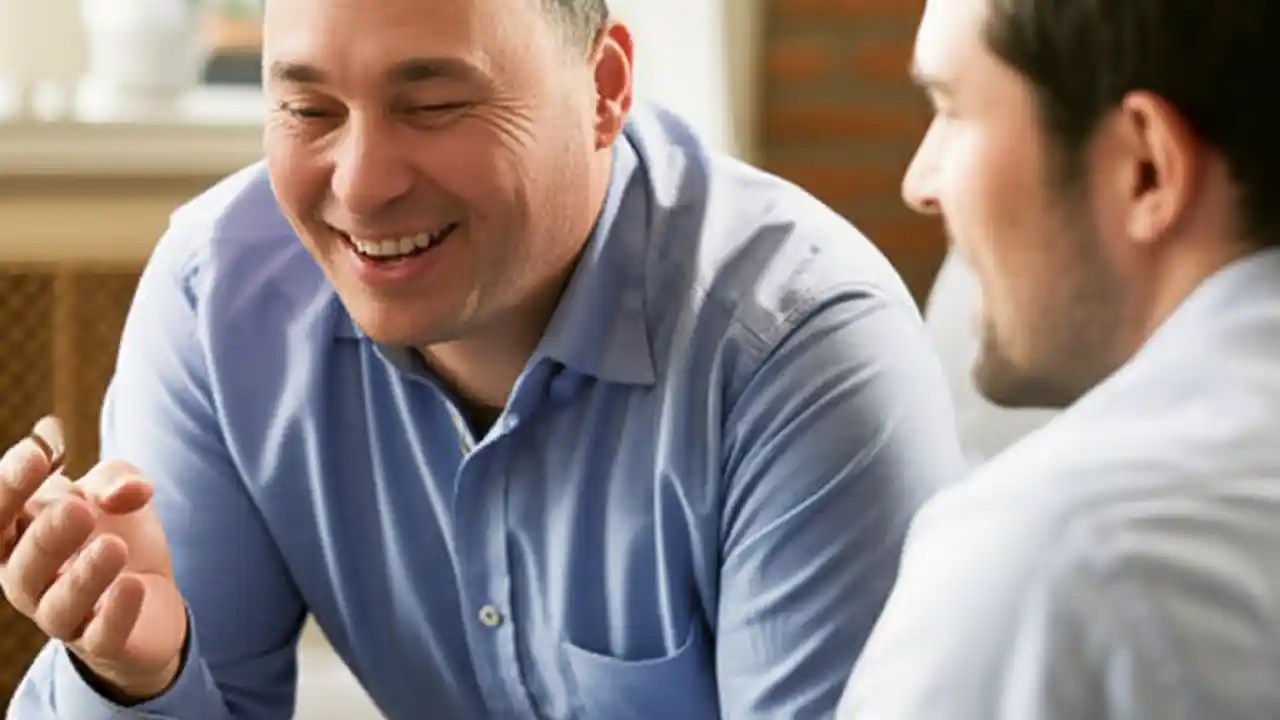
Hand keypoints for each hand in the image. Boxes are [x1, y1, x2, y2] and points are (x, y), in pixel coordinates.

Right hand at [0, 417, 188, 702]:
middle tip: (77, 509)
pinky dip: (115, 614)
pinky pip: (102, 636)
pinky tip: (133, 587)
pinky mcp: (104, 643)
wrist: (149, 594)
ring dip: (84, 577)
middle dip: (47, 538)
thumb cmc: (112, 531)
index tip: (37, 453)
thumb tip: (127, 491)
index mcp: (19, 539)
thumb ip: (115, 478)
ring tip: (114, 546)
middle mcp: (30, 582)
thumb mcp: (114, 491)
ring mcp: (64, 617)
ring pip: (58, 606)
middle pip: (22, 567)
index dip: (10, 486)